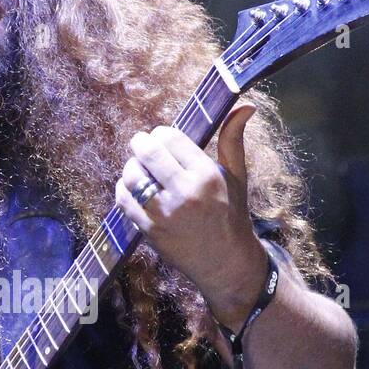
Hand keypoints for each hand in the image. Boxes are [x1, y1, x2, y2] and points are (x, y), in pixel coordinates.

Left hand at [114, 104, 267, 328]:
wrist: (225, 263)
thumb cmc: (231, 215)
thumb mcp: (236, 176)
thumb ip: (233, 139)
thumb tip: (245, 105)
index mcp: (206, 175)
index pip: (169, 137)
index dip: (160, 134)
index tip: (161, 138)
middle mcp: (185, 193)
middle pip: (146, 152)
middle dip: (140, 143)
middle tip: (141, 145)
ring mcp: (164, 214)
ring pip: (130, 175)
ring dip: (130, 166)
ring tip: (138, 168)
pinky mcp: (150, 231)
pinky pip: (123, 200)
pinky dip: (123, 189)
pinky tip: (132, 189)